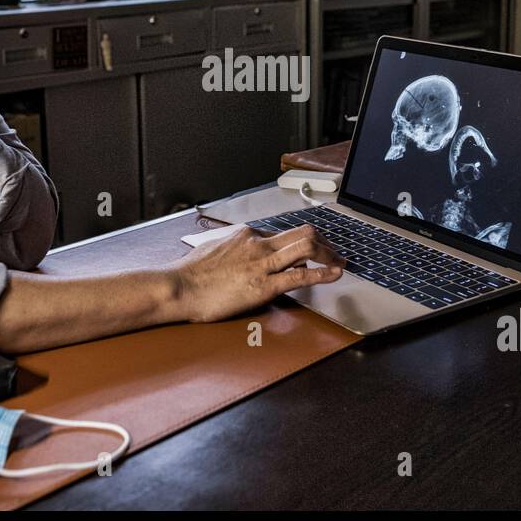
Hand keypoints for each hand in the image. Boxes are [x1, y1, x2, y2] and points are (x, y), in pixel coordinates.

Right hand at [170, 224, 345, 323]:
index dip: (303, 242)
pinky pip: (300, 276)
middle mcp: (258, 243)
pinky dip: (323, 273)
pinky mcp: (264, 284)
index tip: (314, 248)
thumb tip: (239, 253)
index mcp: (246, 235)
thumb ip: (233, 249)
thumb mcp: (214, 250)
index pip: (284, 233)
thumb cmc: (191, 274)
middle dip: (324, 242)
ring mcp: (262, 263)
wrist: (179, 287)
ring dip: (329, 254)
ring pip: (306, 247)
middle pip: (302, 233)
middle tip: (335, 253)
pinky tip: (335, 274)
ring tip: (340, 263)